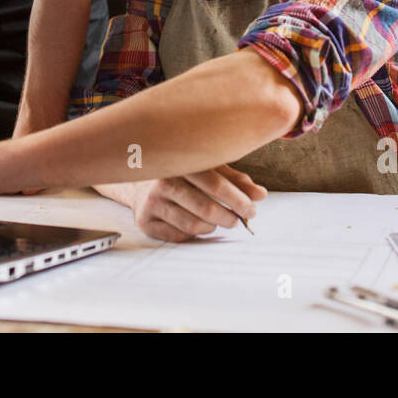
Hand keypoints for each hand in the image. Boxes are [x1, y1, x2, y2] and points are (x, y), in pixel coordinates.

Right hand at [123, 166, 266, 242]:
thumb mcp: (208, 168)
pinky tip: (198, 223)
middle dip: (230, 217)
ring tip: (219, 220)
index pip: (216, 184)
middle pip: (206, 208)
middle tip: (239, 220)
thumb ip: (234, 180)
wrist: (138, 182)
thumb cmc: (181, 174)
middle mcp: (163, 181)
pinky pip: (180, 235)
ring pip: (194, 224)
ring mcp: (152, 202)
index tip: (252, 210)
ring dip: (214, 226)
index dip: (238, 199)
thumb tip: (260, 195)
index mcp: (181, 162)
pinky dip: (195, 233)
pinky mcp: (146, 221)